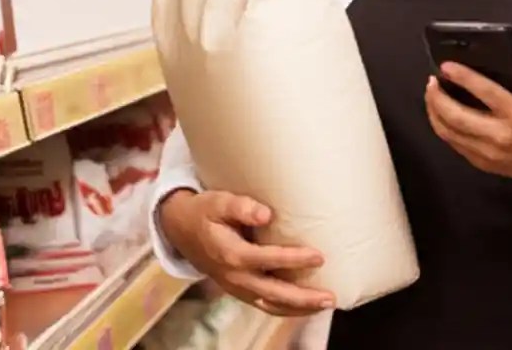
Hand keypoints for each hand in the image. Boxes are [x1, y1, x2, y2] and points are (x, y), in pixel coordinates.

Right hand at [158, 190, 335, 315]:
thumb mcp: (217, 202)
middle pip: (272, 293)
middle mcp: (234, 276)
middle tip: (330, 297)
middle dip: (302, 297)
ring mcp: (237, 287)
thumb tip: (266, 214)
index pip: (266, 260)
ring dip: (299, 308)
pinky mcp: (240, 291)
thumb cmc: (206, 212)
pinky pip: (266, 305)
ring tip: (326, 304)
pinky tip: (308, 306)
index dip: (293, 260)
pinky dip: (287, 309)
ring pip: (270, 305)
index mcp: (230, 254)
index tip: (319, 256)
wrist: (181, 231)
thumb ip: (240, 206)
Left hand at [426, 56, 511, 214]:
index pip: (485, 92)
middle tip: (432, 81)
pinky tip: (439, 113)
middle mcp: (500, 135)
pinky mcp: (481, 162)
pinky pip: (453, 143)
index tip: (447, 66)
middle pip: (456, 115)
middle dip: (438, 96)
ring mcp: (488, 151)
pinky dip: (441, 127)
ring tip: (431, 94)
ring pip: (449, 132)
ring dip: (434, 111)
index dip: (463, 77)